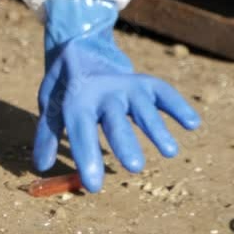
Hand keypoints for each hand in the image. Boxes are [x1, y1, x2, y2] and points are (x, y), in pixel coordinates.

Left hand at [33, 0, 200, 192]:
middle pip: (115, 121)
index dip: (86, 157)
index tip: (93, 186)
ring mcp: (127, 86)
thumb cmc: (64, 88)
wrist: (81, 47)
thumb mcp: (49, 107)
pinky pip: (163, 93)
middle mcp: (104, 93)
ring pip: (143, 108)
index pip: (80, 132)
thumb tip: (41, 167)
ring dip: (157, 128)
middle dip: (126, 143)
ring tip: (170, 153)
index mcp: (76, 100)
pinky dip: (178, 106)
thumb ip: (46, 136)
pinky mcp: (145, 83)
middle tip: (135, 168)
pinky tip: (192, 124)